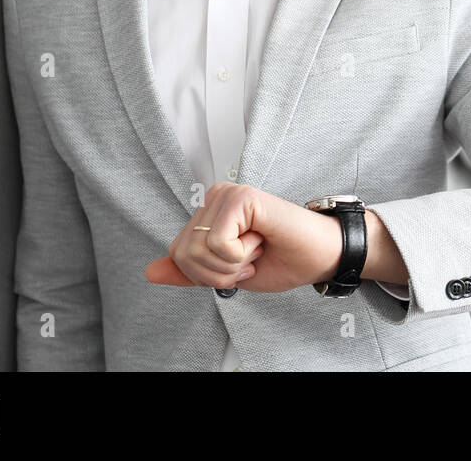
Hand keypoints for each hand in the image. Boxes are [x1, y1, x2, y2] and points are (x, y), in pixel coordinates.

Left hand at [145, 183, 342, 292]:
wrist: (320, 256)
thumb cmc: (282, 260)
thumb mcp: (227, 273)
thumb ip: (190, 272)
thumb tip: (150, 271)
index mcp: (208, 213)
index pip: (177, 255)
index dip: (208, 275)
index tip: (241, 264)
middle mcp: (214, 198)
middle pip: (184, 255)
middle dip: (218, 273)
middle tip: (250, 258)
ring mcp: (227, 194)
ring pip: (199, 251)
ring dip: (232, 265)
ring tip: (257, 248)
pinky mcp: (242, 197)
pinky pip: (219, 243)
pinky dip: (240, 255)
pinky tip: (261, 239)